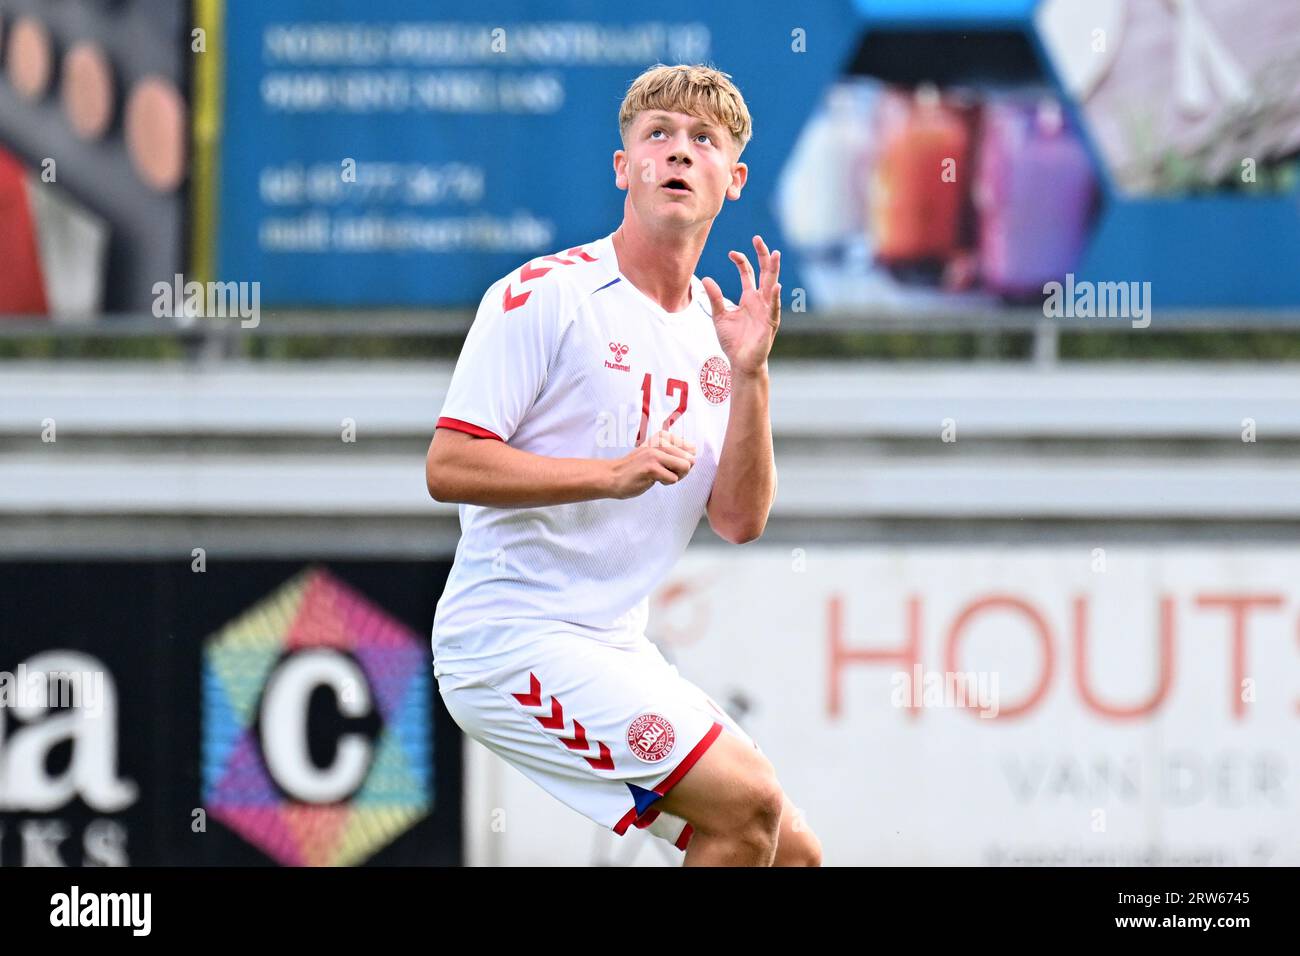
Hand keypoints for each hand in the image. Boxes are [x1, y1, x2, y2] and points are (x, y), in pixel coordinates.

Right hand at [606, 430, 695, 498]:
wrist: (613, 476)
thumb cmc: (637, 468)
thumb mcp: (656, 453)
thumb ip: (675, 451)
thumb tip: (695, 451)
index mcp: (663, 436)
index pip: (691, 449)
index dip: (682, 461)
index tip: (667, 463)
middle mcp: (660, 442)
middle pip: (690, 460)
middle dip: (681, 471)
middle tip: (664, 471)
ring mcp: (655, 454)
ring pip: (685, 468)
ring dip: (675, 477)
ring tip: (659, 475)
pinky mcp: (651, 468)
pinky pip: (673, 479)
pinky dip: (666, 483)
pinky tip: (652, 479)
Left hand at [701, 234, 780, 376]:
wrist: (741, 362)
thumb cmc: (733, 341)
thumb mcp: (719, 316)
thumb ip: (715, 298)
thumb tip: (705, 279)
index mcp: (749, 297)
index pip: (748, 273)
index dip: (741, 261)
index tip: (731, 253)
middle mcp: (760, 301)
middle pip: (764, 273)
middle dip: (763, 256)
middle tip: (758, 239)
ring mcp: (767, 311)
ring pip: (773, 286)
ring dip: (774, 270)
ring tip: (775, 254)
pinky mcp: (770, 324)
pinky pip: (774, 309)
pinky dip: (775, 298)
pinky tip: (776, 286)